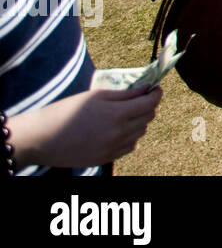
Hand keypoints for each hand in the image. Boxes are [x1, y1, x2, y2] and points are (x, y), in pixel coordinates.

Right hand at [7, 86, 162, 168]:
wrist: (40, 138)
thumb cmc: (65, 111)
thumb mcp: (95, 96)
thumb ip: (124, 94)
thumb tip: (145, 89)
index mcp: (117, 114)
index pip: (150, 103)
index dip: (156, 93)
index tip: (155, 88)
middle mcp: (119, 133)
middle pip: (148, 118)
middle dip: (148, 106)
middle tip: (140, 98)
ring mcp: (113, 148)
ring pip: (140, 133)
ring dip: (139, 121)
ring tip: (126, 113)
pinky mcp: (106, 159)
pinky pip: (129, 146)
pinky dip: (130, 137)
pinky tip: (118, 129)